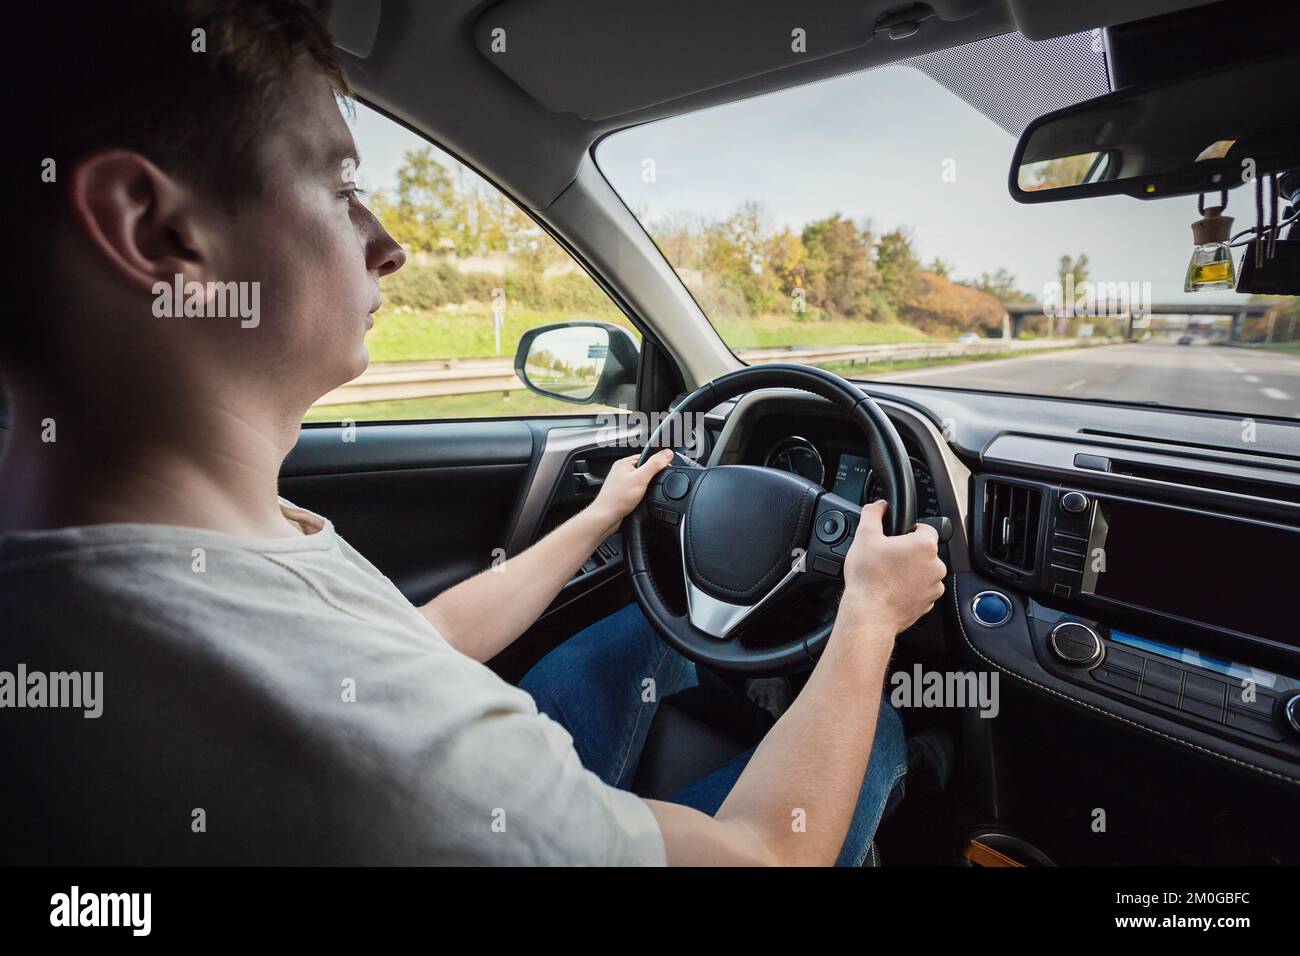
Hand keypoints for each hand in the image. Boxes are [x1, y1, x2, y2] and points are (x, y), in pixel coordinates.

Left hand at [587, 450, 675, 536]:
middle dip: (650, 478)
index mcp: (624, 463)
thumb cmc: (617, 499)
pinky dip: (641, 495)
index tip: (663, 471)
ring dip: (646, 487)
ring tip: (643, 494)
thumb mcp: (641, 479)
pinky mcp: (622, 493)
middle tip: (649, 485)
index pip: (645, 457)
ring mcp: (621, 483)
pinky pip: (636, 490)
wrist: (606, 517)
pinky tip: (640, 500)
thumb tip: (667, 453)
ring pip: (640, 481)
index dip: (656, 463)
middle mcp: (621, 472)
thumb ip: (654, 465)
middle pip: (644, 469)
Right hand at [837, 500, 945, 638]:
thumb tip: (879, 505)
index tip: (896, 539)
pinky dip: (910, 588)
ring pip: (923, 571)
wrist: (869, 614)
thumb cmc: (868, 579)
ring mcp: (934, 587)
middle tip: (887, 558)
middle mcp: (936, 566)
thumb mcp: (864, 536)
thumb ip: (873, 513)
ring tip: (888, 576)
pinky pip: (921, 589)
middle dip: (908, 552)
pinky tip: (892, 590)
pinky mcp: (928, 603)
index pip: (925, 528)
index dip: (908, 531)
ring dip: (910, 571)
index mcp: (925, 546)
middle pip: (924, 551)